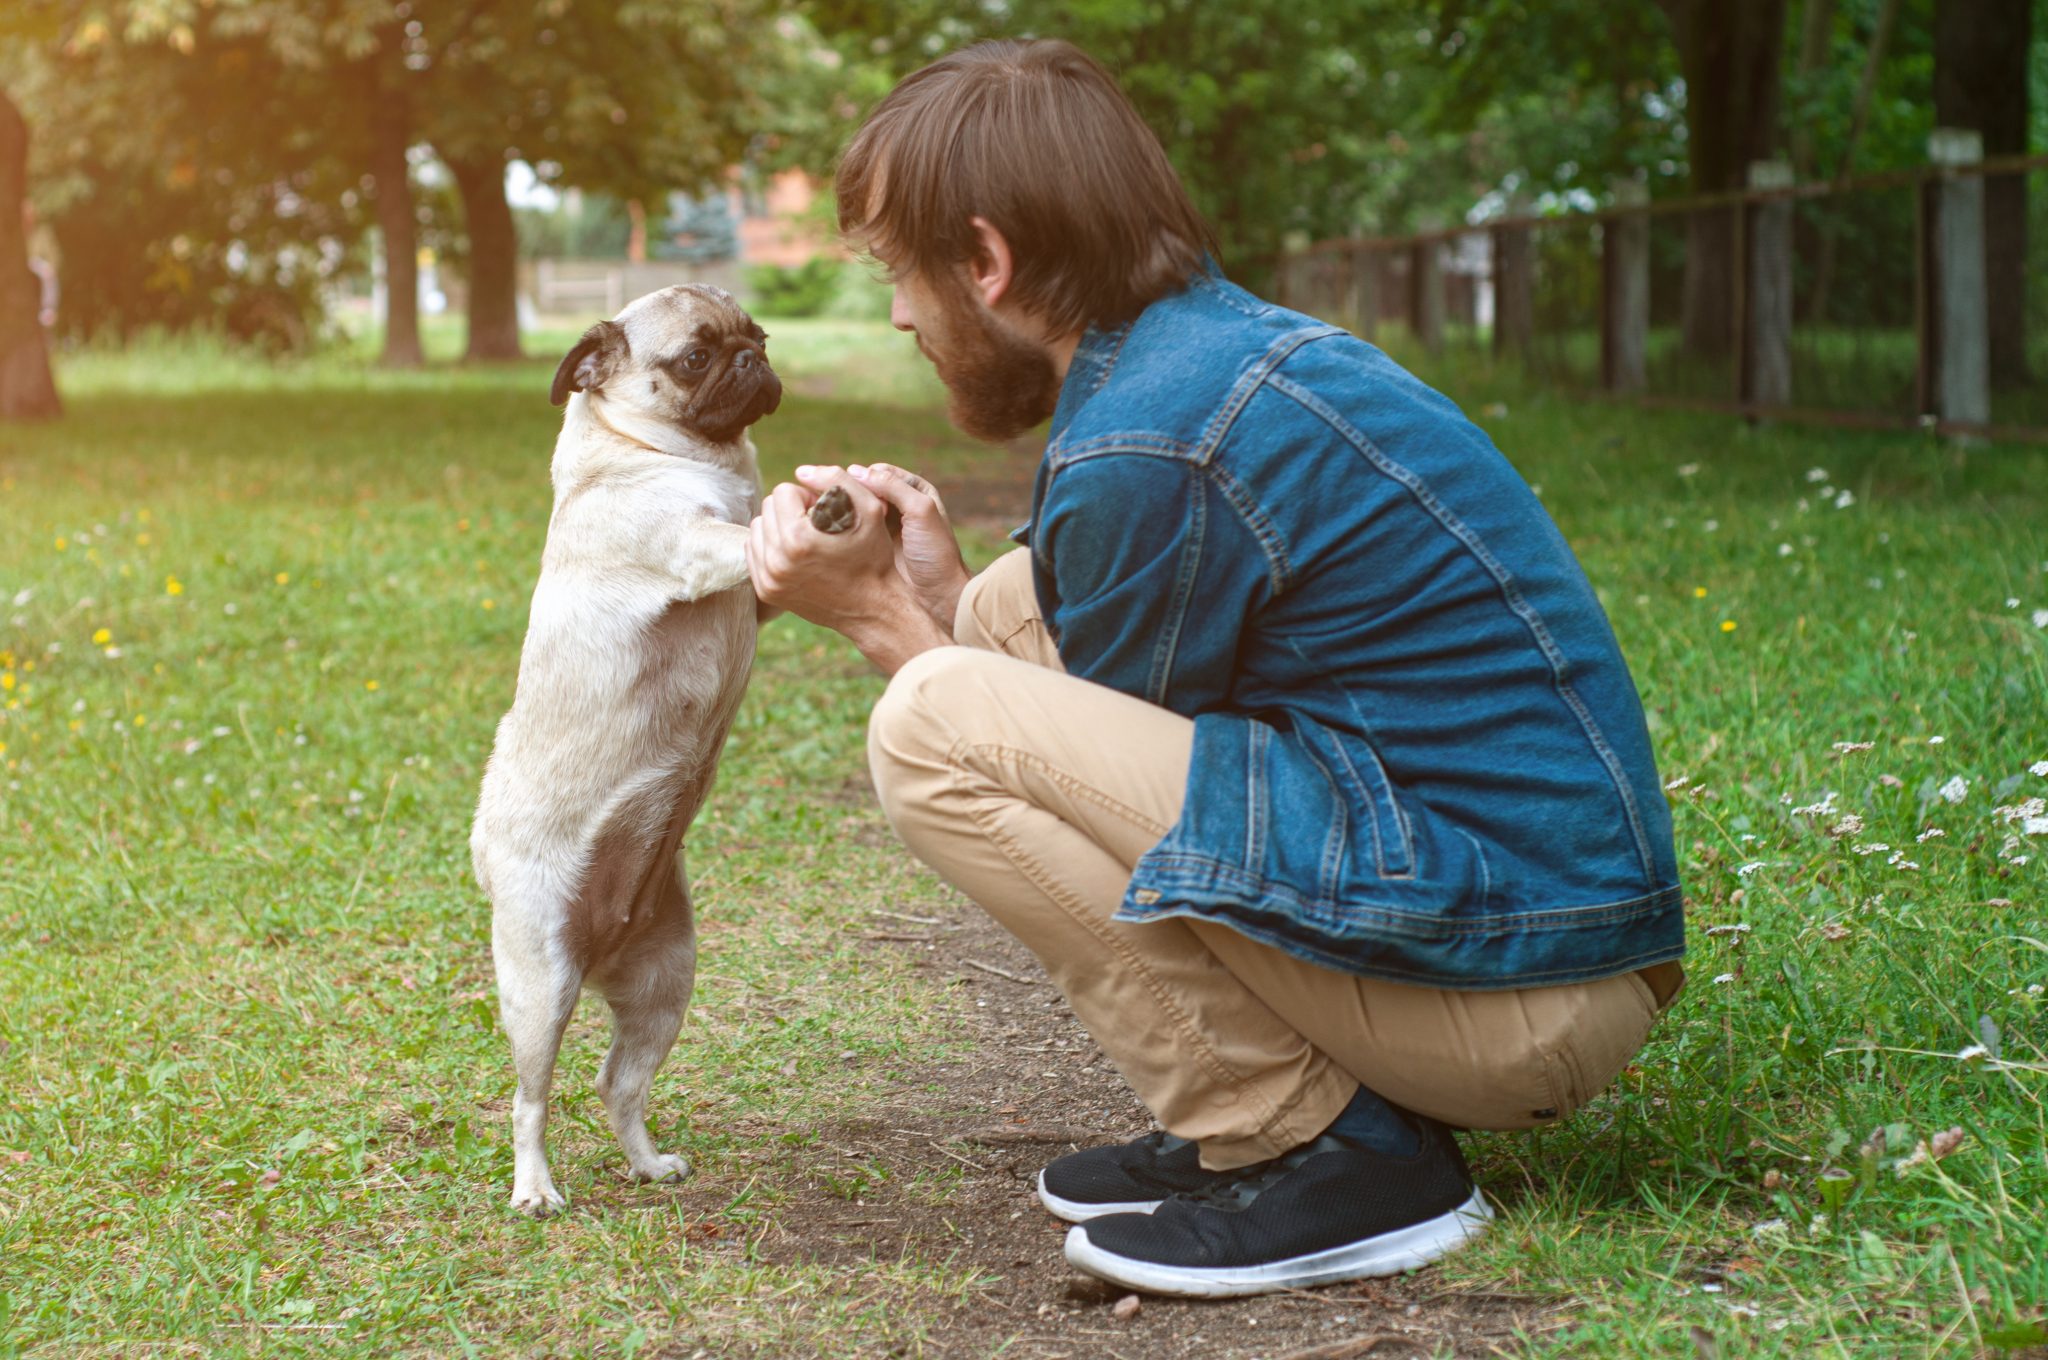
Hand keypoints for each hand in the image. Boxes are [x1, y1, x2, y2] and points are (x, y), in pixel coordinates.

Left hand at [748, 469, 951, 673]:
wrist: (872, 607)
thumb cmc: (873, 555)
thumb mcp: (869, 508)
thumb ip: (835, 479)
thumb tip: (800, 471)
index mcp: (798, 538)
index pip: (783, 491)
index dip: (807, 496)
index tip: (825, 512)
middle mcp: (777, 560)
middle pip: (768, 507)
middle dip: (791, 509)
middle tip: (817, 525)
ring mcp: (769, 578)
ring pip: (757, 528)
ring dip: (779, 527)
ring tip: (806, 539)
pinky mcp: (766, 591)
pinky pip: (753, 552)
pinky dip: (771, 547)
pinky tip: (796, 554)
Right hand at [795, 462, 969, 632]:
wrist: (938, 597)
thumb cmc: (935, 553)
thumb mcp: (920, 512)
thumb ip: (893, 487)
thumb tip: (856, 470)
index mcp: (914, 490)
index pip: (879, 473)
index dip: (860, 477)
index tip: (843, 488)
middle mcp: (898, 505)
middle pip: (864, 489)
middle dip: (846, 492)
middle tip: (825, 499)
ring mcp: (883, 526)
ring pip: (855, 508)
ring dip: (839, 509)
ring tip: (822, 514)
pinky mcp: (872, 546)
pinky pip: (852, 529)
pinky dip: (839, 527)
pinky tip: (827, 530)